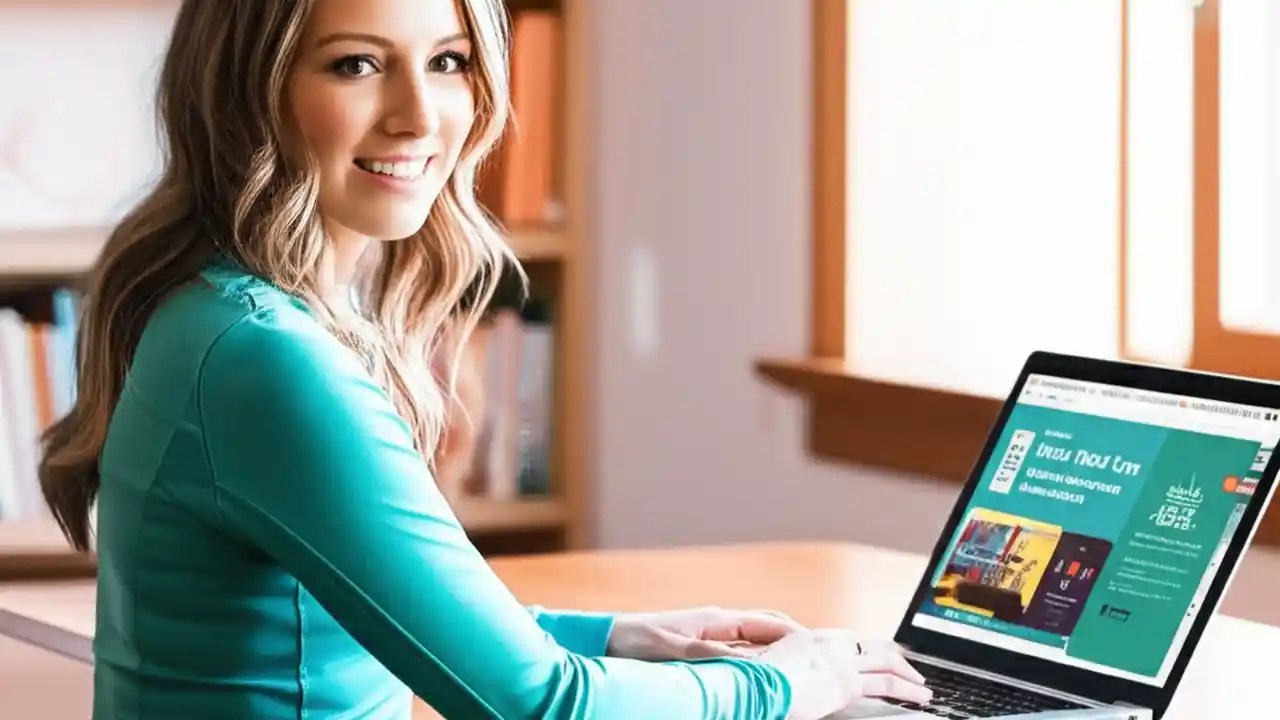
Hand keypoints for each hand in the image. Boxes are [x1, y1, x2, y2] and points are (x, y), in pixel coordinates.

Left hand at [605, 606, 805, 660]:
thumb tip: (754, 663)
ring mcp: (709, 639)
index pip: (769, 623)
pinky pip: (737, 658)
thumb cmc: (634, 642)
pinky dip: (756, 666)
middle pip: (767, 632)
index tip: (822, 649)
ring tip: (800, 673)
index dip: (798, 635)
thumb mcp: (675, 650)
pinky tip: (762, 681)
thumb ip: (713, 655)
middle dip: (794, 644)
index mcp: (716, 620)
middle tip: (821, 662)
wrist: (604, 641)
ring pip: (754, 647)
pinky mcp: (699, 653)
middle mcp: (717, 627)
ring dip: (776, 656)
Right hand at [754, 629, 931, 719]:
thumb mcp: (769, 668)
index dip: (867, 650)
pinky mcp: (847, 684)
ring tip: (923, 688)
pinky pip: (886, 685)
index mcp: (809, 640)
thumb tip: (787, 679)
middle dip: (895, 659)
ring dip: (908, 676)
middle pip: (871, 647)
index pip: (848, 641)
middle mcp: (829, 645)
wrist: (755, 684)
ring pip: (885, 664)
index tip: (877, 656)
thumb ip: (786, 669)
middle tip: (910, 670)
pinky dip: (907, 689)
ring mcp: (840, 663)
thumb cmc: (754, 681)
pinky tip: (918, 696)